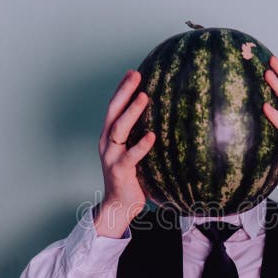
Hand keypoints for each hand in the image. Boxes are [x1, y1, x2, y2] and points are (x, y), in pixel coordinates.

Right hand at [94, 69, 155, 237]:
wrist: (120, 206)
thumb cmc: (133, 177)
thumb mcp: (135, 152)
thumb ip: (143, 136)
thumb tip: (169, 120)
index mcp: (110, 136)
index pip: (114, 107)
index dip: (122, 89)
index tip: (133, 71)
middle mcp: (107, 143)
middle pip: (112, 112)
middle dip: (123, 92)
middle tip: (136, 75)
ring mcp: (111, 157)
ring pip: (118, 130)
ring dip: (131, 112)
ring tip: (143, 97)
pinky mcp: (120, 172)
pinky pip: (130, 157)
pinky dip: (140, 146)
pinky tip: (152, 136)